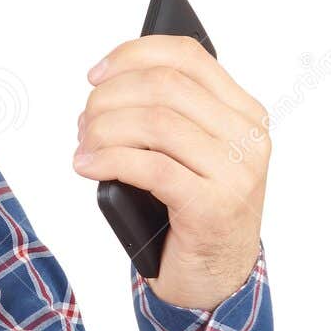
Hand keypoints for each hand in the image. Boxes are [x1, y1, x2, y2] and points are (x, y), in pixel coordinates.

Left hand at [72, 35, 266, 309]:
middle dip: (108, 98)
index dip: (131, 56)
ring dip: (102, 130)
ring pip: (154, 123)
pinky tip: (85, 166)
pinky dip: (107, 160)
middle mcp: (247, 137)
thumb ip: (164, 110)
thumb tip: (104, 82)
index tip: (94, 76)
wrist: (214, 275)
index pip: (186, 56)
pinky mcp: (214, 206)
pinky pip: (150, 167)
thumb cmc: (188, 206)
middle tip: (83, 123)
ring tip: (83, 147)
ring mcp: (237, 173)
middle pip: (163, 86)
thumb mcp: (184, 149)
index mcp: (244, 112)